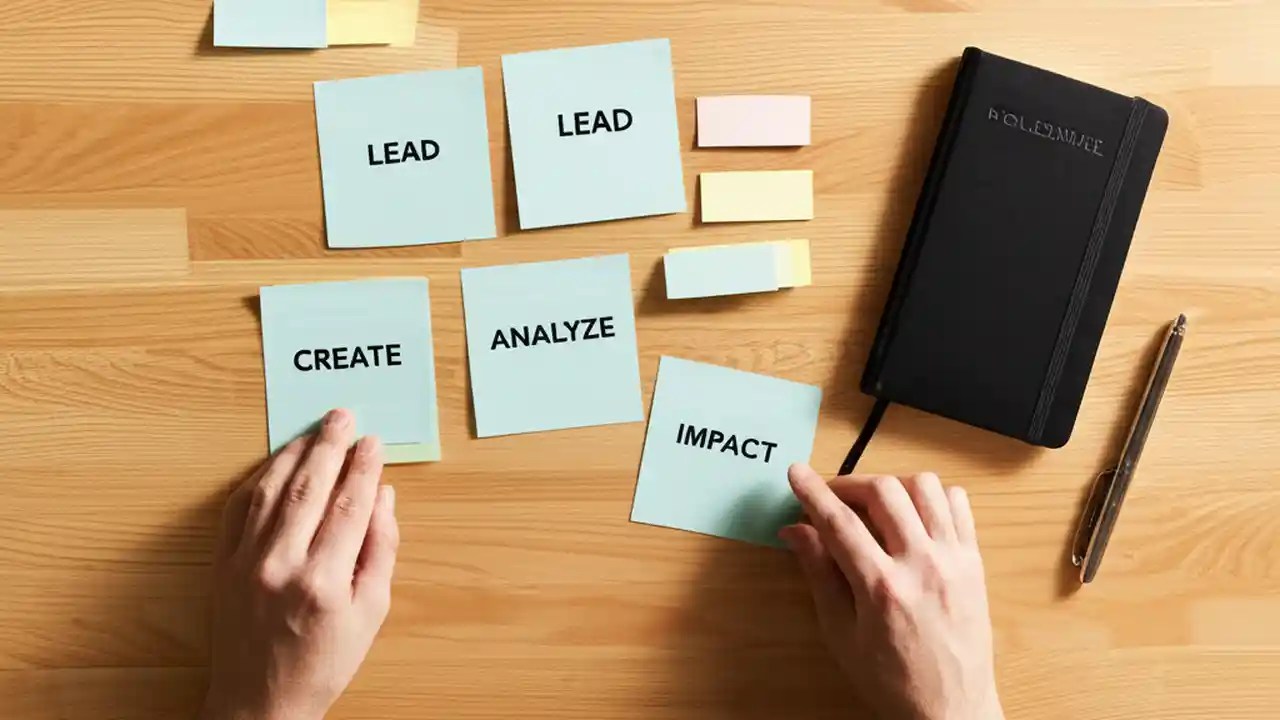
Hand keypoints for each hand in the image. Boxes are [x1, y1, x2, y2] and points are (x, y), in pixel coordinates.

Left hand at [201, 408, 399, 719]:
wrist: (259, 704)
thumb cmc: (323, 664)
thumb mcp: (371, 613)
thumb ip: (380, 551)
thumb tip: (382, 498)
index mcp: (324, 580)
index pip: (349, 504)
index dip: (364, 468)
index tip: (373, 443)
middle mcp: (280, 565)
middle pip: (309, 486)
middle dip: (330, 445)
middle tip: (343, 416)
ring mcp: (245, 563)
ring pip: (270, 490)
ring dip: (294, 454)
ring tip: (314, 431)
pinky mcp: (221, 566)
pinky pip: (238, 509)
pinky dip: (258, 480)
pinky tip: (277, 464)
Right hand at [780, 465, 1002, 719]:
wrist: (950, 709)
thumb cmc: (891, 679)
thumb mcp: (841, 633)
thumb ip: (819, 574)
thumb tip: (795, 531)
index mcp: (882, 588)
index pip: (839, 522)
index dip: (812, 491)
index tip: (796, 472)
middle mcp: (922, 565)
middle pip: (882, 491)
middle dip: (849, 483)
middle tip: (831, 497)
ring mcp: (953, 559)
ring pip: (924, 486)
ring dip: (892, 485)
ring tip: (873, 505)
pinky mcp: (973, 561)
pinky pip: (957, 504)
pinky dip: (932, 497)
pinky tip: (913, 515)